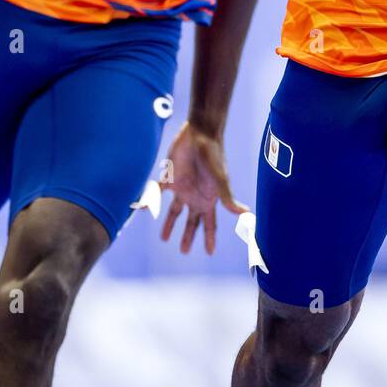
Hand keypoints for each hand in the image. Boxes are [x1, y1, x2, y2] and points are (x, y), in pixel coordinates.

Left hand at [159, 123, 248, 254]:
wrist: (200, 134)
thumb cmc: (214, 156)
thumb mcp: (220, 180)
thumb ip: (228, 199)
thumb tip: (246, 215)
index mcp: (208, 199)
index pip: (209, 224)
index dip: (209, 238)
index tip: (209, 252)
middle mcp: (195, 196)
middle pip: (191, 221)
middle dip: (188, 235)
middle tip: (183, 251)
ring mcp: (182, 187)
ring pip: (175, 211)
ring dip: (169, 223)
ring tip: (164, 238)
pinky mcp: (169, 177)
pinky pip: (157, 192)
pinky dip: (148, 200)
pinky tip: (141, 208)